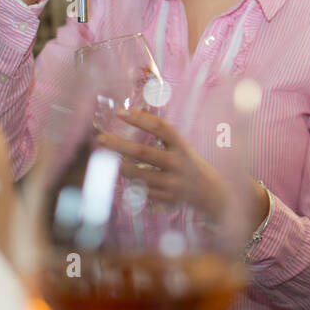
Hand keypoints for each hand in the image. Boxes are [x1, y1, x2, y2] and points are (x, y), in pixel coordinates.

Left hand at [97, 109, 234, 215]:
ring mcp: (172, 182)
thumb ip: (162, 134)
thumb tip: (137, 112)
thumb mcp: (181, 146)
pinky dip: (131, 183)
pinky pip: (142, 190)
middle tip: (100, 138)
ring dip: (120, 167)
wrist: (209, 192)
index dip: (140, 119)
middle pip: (143, 152)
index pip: (160, 128)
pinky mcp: (166, 197)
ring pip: (138, 174)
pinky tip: (123, 178)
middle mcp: (177, 163)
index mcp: (182, 146)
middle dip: (119, 145)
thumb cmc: (189, 163)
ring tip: (107, 160)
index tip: (120, 112)